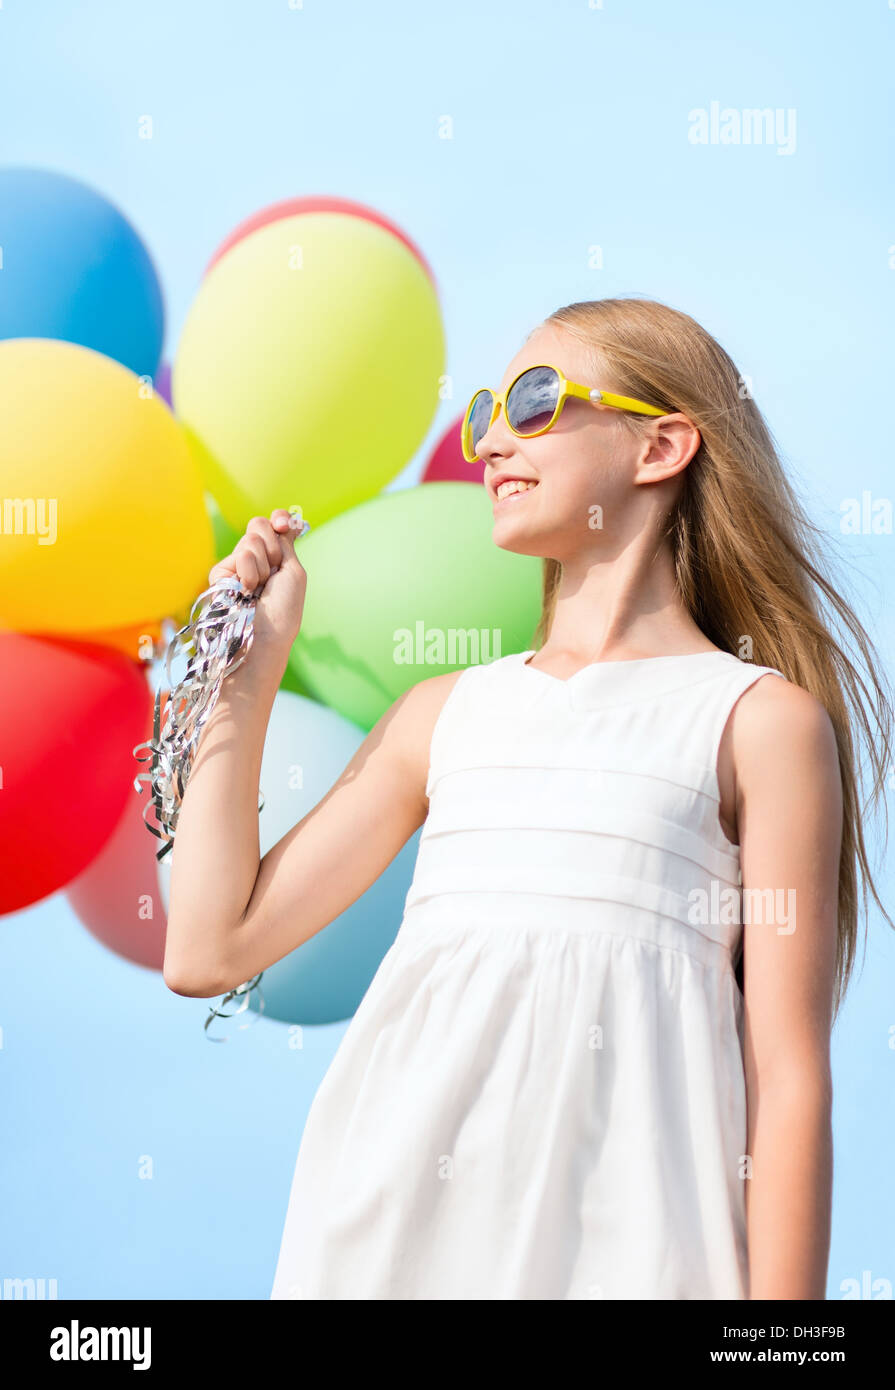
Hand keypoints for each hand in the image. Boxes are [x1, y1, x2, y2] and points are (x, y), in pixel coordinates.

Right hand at [207, 508, 308, 649]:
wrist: (264, 633)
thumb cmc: (284, 608)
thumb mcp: (293, 570)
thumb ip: (286, 542)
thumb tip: (285, 519)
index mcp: (275, 556)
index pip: (273, 523)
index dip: (279, 518)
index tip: (284, 525)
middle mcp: (255, 558)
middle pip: (260, 525)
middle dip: (273, 548)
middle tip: (273, 574)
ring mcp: (236, 564)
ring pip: (250, 540)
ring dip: (263, 566)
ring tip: (260, 588)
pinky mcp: (220, 572)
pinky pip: (241, 555)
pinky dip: (250, 573)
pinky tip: (247, 591)